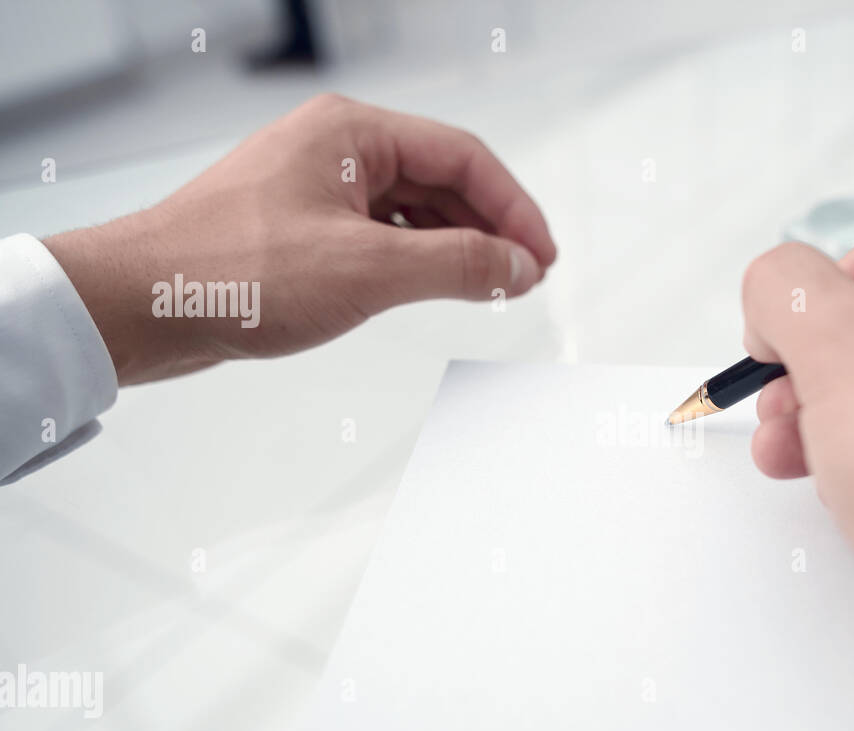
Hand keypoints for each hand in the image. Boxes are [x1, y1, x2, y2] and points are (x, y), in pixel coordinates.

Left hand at [43, 94, 556, 383]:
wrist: (141, 305)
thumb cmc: (230, 271)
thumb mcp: (368, 270)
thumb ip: (457, 265)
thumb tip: (518, 266)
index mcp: (352, 132)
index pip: (464, 158)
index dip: (515, 208)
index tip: (542, 256)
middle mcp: (335, 148)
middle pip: (442, 179)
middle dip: (490, 228)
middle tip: (525, 276)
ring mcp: (316, 187)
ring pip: (411, 208)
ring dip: (456, 245)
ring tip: (491, 286)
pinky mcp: (300, 227)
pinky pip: (379, 233)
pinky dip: (416, 258)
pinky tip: (433, 286)